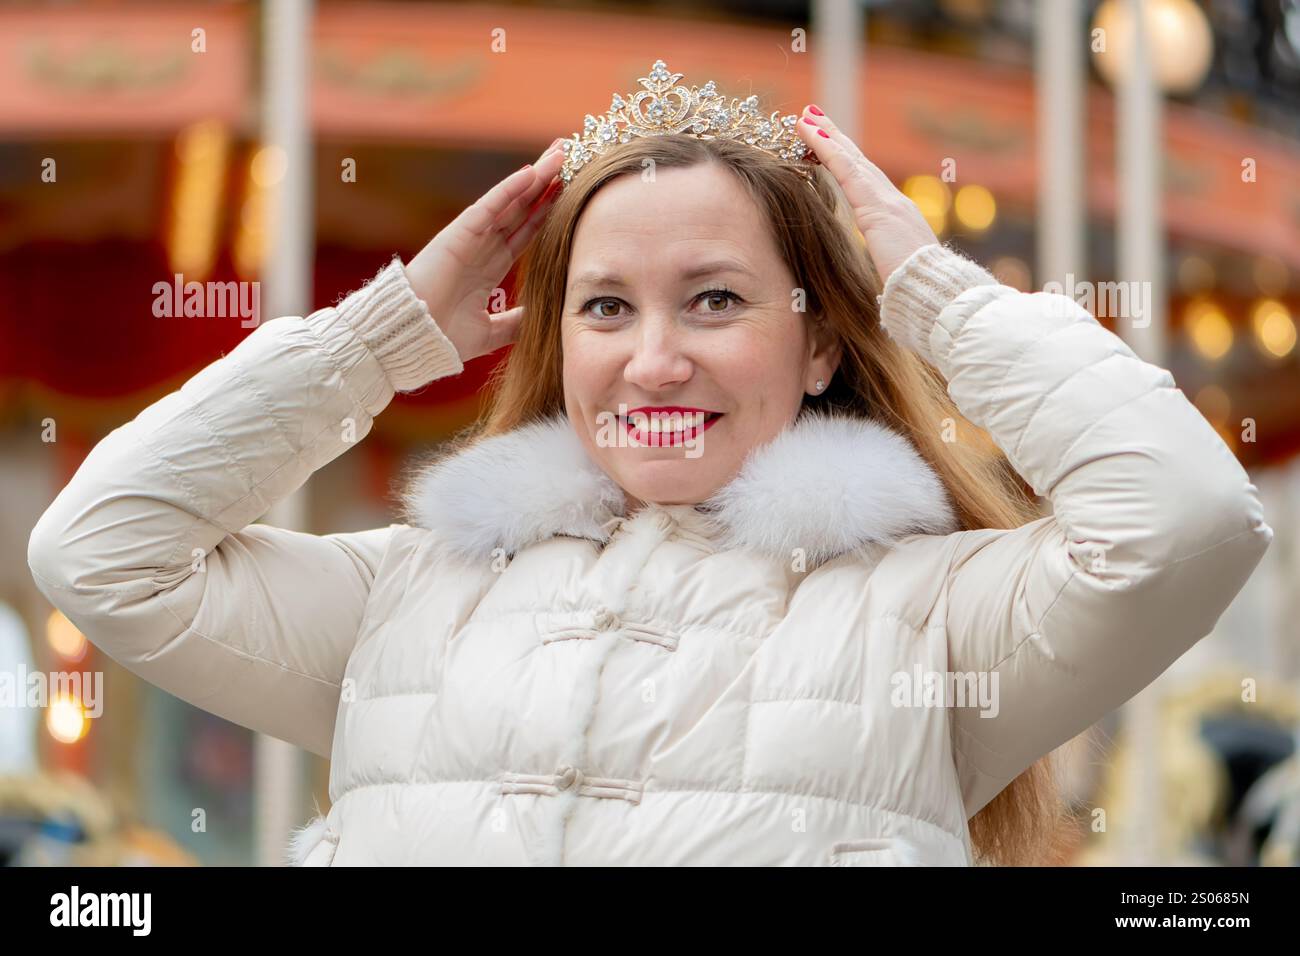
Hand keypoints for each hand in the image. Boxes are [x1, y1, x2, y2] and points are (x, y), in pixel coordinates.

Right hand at [403, 139, 566, 362]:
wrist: (411, 340)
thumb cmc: (441, 337)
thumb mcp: (491, 332)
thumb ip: (515, 323)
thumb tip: (540, 320)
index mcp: (489, 268)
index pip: (524, 232)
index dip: (546, 212)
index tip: (571, 193)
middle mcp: (482, 247)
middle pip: (521, 208)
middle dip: (545, 184)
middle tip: (570, 156)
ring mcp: (471, 238)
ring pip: (510, 201)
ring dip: (535, 177)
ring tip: (560, 152)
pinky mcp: (459, 234)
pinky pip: (489, 207)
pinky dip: (509, 189)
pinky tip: (531, 172)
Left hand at [794, 106, 939, 286]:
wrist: (934, 292)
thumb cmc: (916, 293)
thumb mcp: (894, 275)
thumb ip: (883, 266)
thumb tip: (878, 280)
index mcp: (896, 219)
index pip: (866, 184)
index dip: (846, 162)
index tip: (828, 145)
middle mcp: (894, 202)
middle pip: (859, 163)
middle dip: (836, 138)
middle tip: (814, 116)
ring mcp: (887, 201)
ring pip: (851, 159)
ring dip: (827, 135)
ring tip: (806, 116)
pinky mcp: (876, 205)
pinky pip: (846, 169)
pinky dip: (827, 148)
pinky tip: (811, 133)